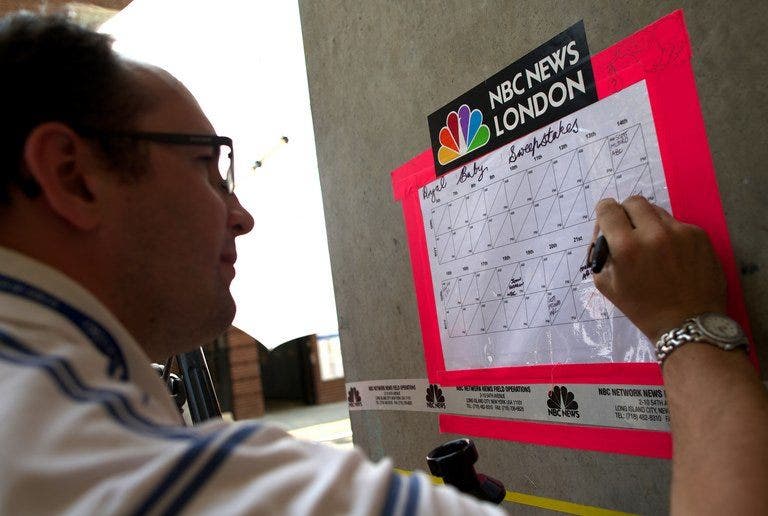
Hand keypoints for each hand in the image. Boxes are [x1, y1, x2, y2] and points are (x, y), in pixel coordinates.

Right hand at [592, 196, 725, 341]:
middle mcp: (653, 233)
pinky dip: (669, 234)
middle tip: (629, 231)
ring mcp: (680, 231)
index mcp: (626, 247)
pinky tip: (672, 255)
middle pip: (633, 201)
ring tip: (652, 245)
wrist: (687, 323)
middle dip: (626, 213)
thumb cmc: (642, 308)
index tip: (607, 221)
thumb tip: (604, 231)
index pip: (608, 209)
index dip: (604, 213)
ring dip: (648, 222)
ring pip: (656, 211)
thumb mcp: (606, 285)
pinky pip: (676, 223)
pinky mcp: (699, 235)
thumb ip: (600, 252)